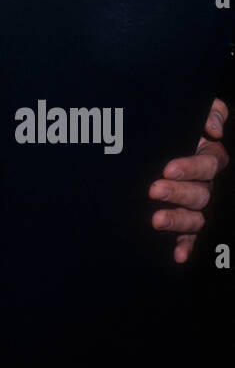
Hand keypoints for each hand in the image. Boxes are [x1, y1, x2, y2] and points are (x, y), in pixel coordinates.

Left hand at [149, 98, 228, 262]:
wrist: (154, 145)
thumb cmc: (175, 130)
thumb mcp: (191, 115)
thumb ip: (211, 112)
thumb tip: (214, 129)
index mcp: (210, 157)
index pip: (208, 164)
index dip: (190, 167)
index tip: (167, 169)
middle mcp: (208, 184)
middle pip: (201, 193)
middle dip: (178, 193)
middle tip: (154, 190)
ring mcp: (200, 206)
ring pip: (197, 217)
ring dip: (178, 220)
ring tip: (157, 220)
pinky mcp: (188, 224)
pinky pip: (192, 238)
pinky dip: (186, 247)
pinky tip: (178, 255)